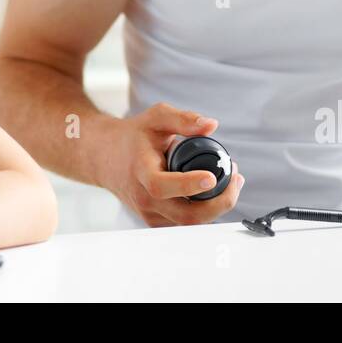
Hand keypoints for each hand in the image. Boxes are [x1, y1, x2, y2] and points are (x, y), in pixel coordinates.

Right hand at [99, 103, 243, 226]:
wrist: (106, 157)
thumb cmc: (133, 137)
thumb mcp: (156, 119)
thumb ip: (183, 119)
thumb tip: (211, 125)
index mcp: (141, 172)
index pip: (163, 186)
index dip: (189, 185)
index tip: (211, 177)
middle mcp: (144, 198)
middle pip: (186, 216)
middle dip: (219, 203)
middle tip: (235, 179)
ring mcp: (150, 213)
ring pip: (190, 223)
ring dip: (217, 207)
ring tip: (231, 182)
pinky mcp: (156, 220)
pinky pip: (186, 223)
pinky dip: (206, 211)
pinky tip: (216, 193)